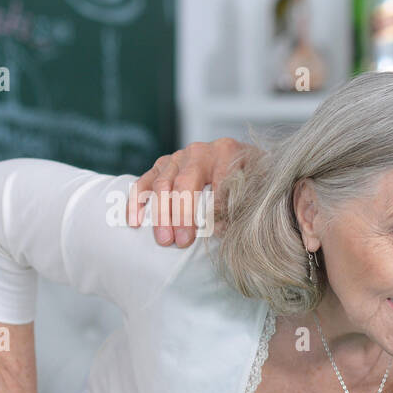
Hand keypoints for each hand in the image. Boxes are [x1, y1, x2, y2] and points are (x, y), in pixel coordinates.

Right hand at [125, 137, 252, 246]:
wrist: (243, 161)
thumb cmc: (251, 177)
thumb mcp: (257, 186)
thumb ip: (243, 202)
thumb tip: (220, 226)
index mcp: (226, 152)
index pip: (218, 182)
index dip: (217, 209)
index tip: (218, 232)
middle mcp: (199, 151)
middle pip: (185, 183)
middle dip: (182, 215)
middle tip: (182, 241)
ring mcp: (178, 157)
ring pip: (162, 184)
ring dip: (161, 214)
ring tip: (165, 240)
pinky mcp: (162, 165)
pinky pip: (144, 182)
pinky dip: (138, 202)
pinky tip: (135, 221)